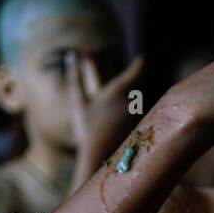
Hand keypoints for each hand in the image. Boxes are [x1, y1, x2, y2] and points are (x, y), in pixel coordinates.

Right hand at [67, 52, 145, 183]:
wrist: (101, 154)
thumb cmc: (87, 129)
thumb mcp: (79, 104)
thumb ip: (76, 81)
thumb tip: (71, 61)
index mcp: (118, 91)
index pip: (135, 72)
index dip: (139, 64)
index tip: (141, 58)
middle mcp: (131, 101)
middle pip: (141, 84)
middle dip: (139, 77)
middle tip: (139, 71)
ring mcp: (137, 114)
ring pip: (142, 98)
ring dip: (139, 92)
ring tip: (136, 89)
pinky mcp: (139, 126)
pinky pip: (142, 111)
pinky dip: (138, 106)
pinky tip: (133, 111)